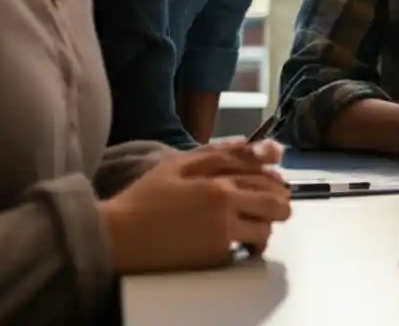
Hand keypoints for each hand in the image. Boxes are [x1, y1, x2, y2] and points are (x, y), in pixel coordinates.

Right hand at [102, 141, 292, 273]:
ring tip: (254, 222)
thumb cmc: (145, 197)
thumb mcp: (178, 164)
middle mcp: (225, 208)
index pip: (264, 175)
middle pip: (276, 204)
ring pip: (266, 229)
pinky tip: (240, 238)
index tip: (276, 178)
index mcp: (217, 182)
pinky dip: (249, 243)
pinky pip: (247, 248)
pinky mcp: (215, 256)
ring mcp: (222, 234)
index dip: (275, 176)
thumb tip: (248, 142)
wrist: (119, 236)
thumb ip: (217, 153)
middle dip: (279, 202)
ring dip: (265, 224)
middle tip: (271, 203)